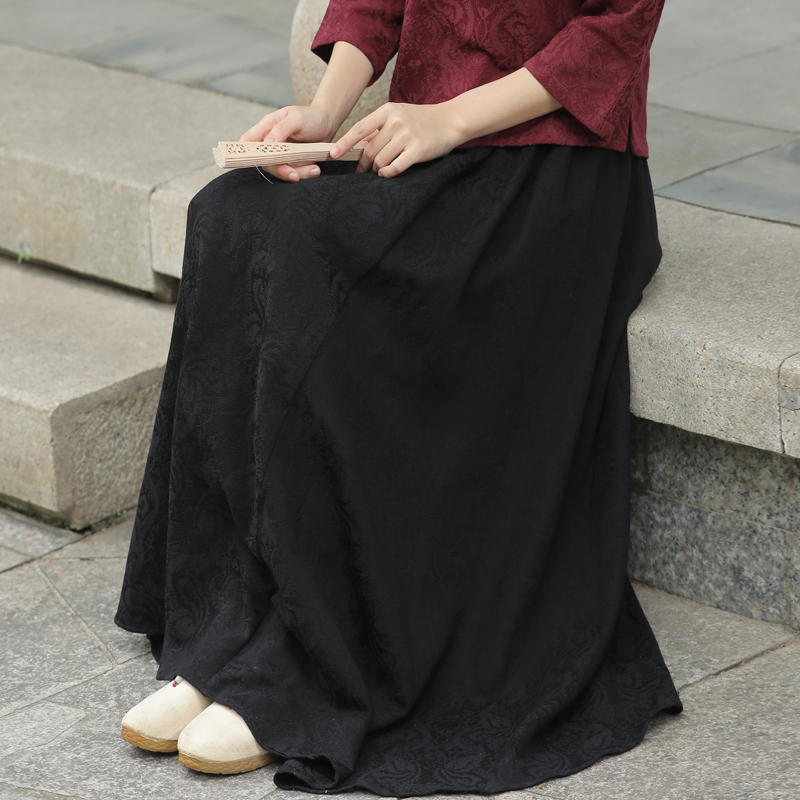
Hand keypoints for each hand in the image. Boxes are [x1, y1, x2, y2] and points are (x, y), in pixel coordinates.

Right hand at [239, 105, 335, 181]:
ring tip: (313, 170)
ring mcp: (283, 155)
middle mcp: (272, 143)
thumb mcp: (296, 117)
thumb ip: (281, 128)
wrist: (328, 124)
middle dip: (279, 169)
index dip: (245, 152)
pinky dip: (305, 173)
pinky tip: (315, 169)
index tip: (253, 160)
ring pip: (281, 170)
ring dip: (296, 173)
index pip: (248, 141)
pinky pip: (295, 172)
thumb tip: (267, 143)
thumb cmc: (310, 116)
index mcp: (267, 128)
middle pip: (265, 161)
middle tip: (294, 174)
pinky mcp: (294, 163)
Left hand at [331, 102, 460, 177]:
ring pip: (380, 160)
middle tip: (362, 172)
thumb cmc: (423, 121)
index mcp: (387, 111)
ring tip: (380, 170)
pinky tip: (387, 173)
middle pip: (369, 150)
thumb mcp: (399, 116)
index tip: (333, 154)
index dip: (344, 143)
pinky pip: (394, 167)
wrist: (451, 120)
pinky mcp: (417, 149)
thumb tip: (358, 144)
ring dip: (377, 169)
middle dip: (363, 164)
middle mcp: (396, 121)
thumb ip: (380, 128)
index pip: (359, 128)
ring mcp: (407, 135)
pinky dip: (387, 173)